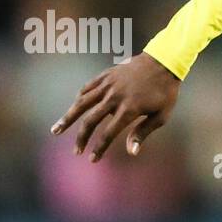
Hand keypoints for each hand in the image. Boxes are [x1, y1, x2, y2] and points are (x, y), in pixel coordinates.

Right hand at [51, 52, 180, 161]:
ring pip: (81, 103)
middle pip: (90, 120)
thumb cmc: (165, 92)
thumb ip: (143, 132)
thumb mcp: (161, 115)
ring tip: (56, 130)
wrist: (163, 62)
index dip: (99, 148)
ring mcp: (108, 85)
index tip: (93, 159)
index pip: (108, 133)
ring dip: (68, 118)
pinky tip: (74, 107)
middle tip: (77, 151)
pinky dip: (80, 98)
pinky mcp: (105, 75)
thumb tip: (132, 152)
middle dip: (82, 138)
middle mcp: (114, 97)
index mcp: (129, 109)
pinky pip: (88, 88)